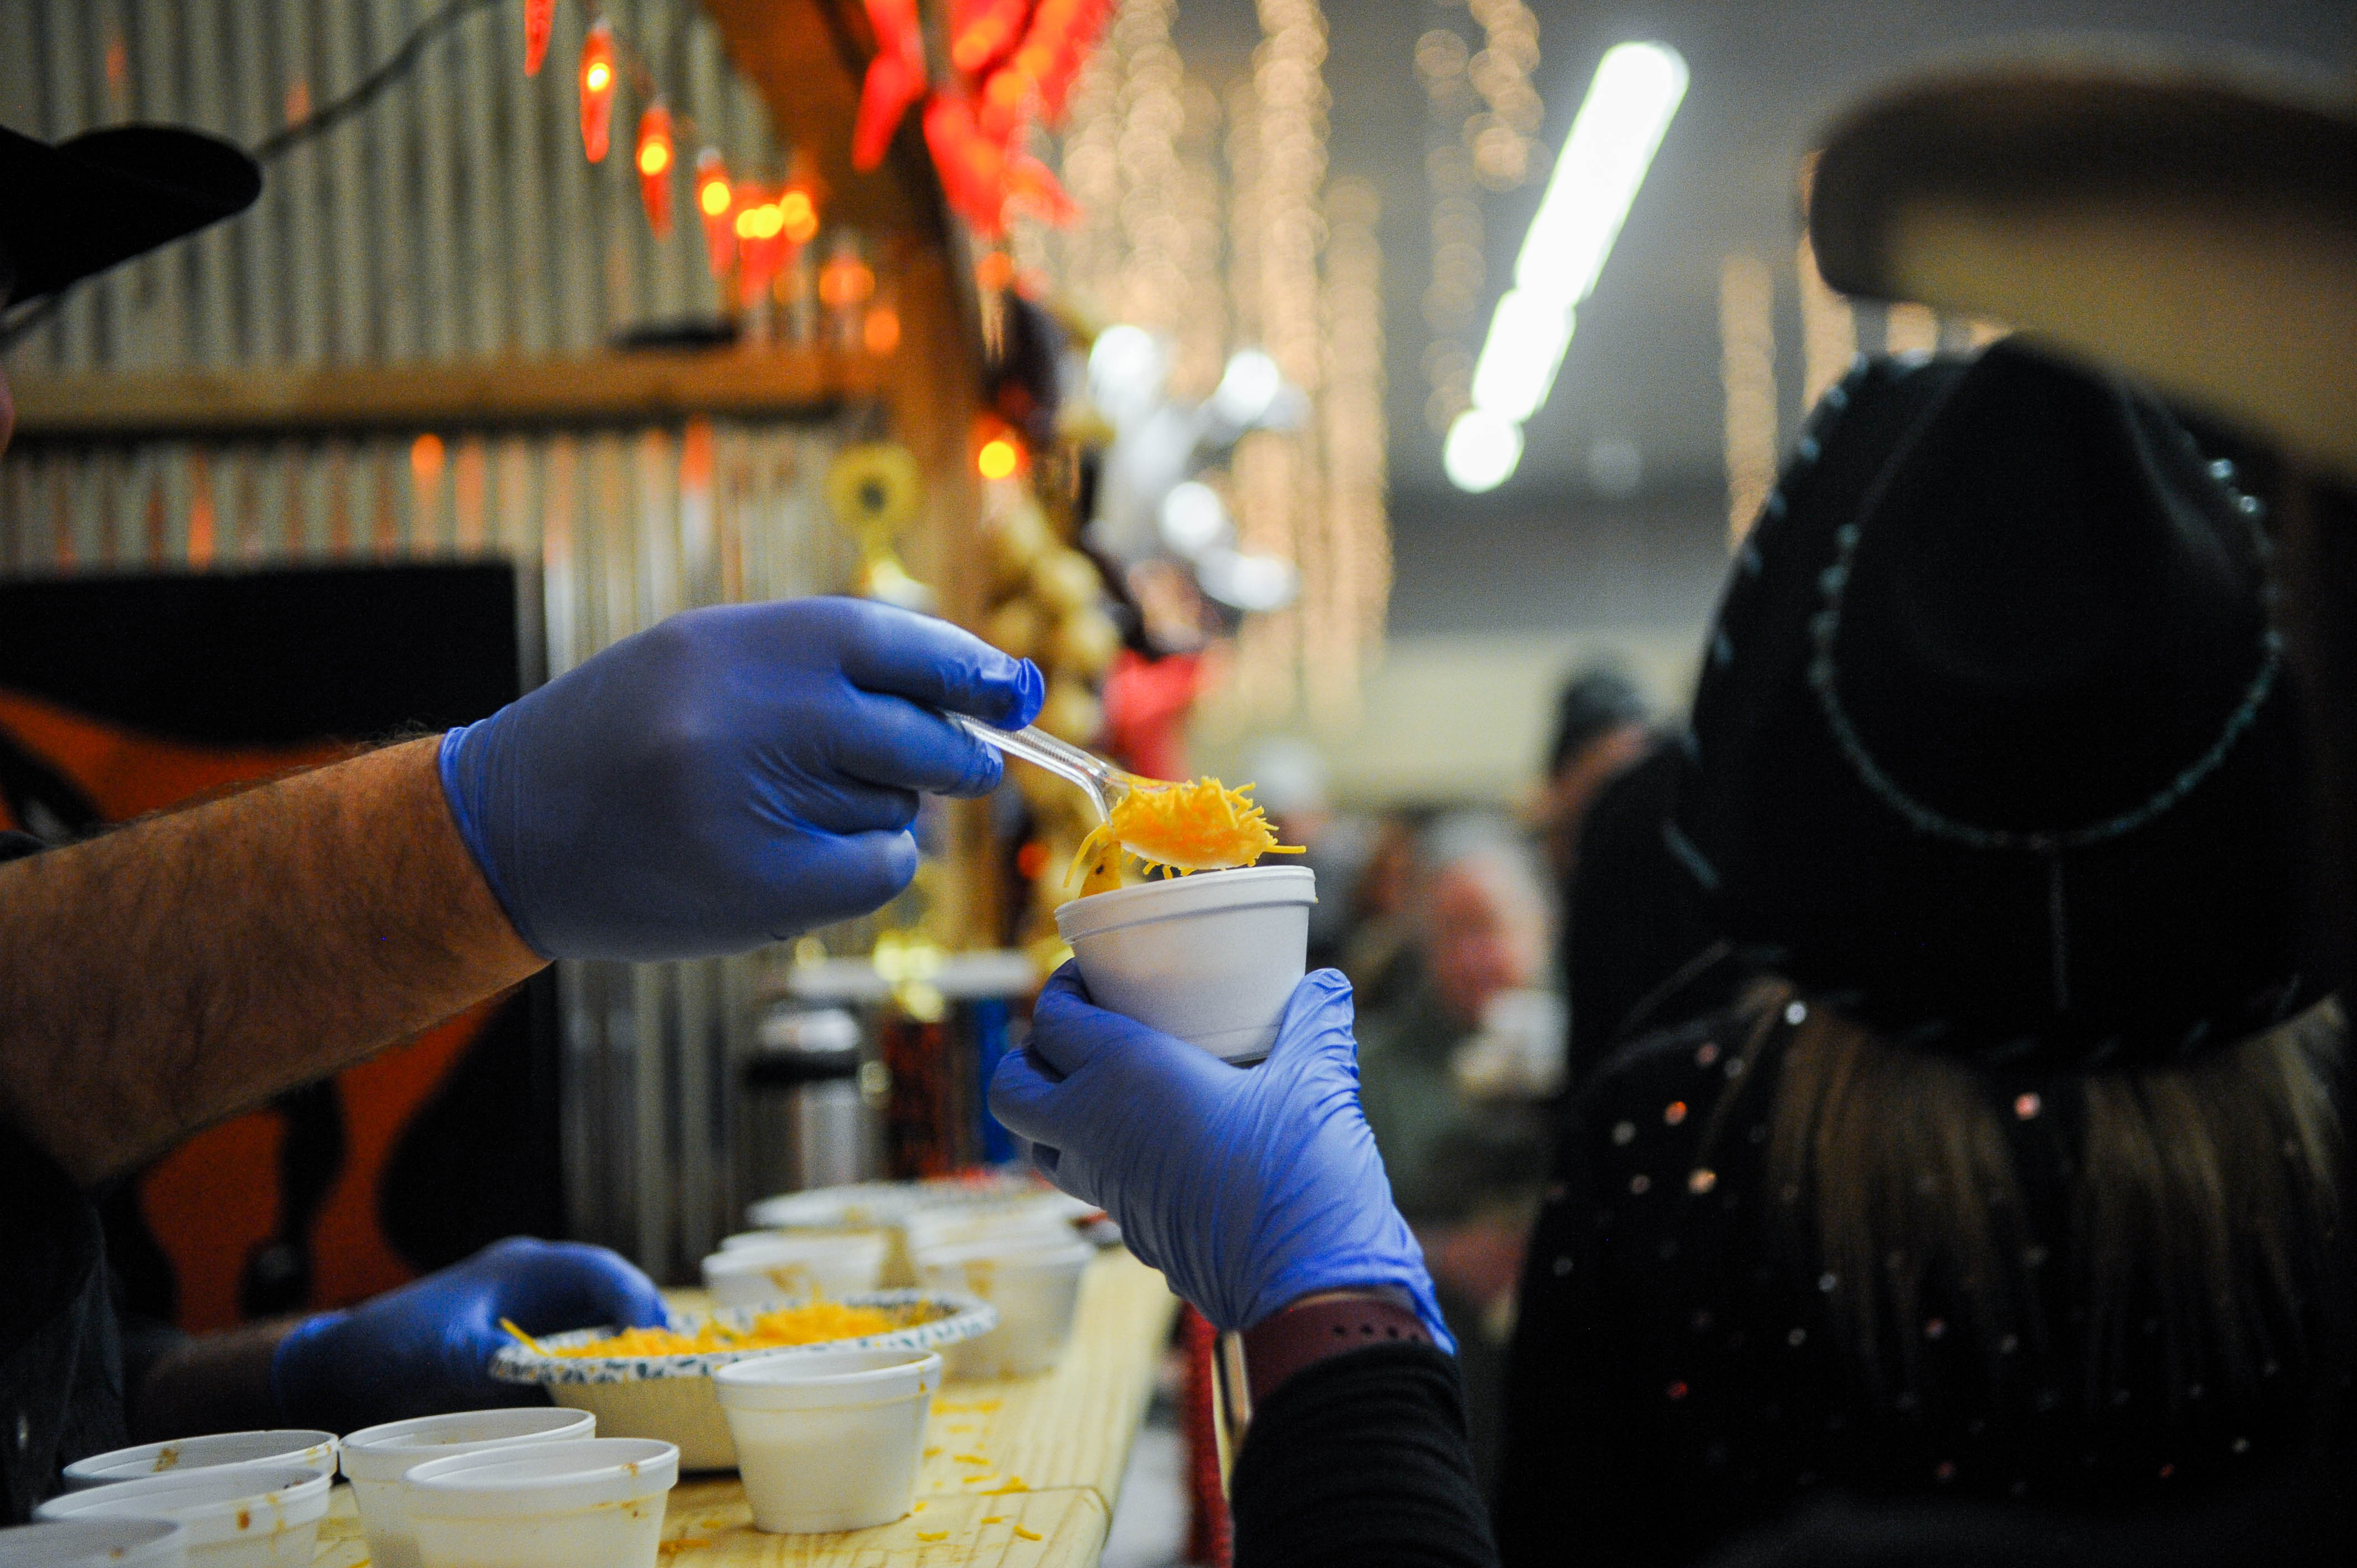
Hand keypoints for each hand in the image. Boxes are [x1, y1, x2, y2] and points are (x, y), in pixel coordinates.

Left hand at [271, 1237, 665, 1430]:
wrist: (343, 1366)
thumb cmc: (390, 1346)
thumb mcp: (445, 1354)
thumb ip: (501, 1363)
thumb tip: (557, 1381)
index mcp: (521, 1266)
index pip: (597, 1270)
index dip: (633, 1298)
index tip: (653, 1335)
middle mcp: (533, 1281)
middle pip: (609, 1288)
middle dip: (643, 1318)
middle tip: (671, 1358)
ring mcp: (528, 1309)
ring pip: (598, 1314)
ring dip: (627, 1339)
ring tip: (657, 1373)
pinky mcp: (520, 1340)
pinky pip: (576, 1343)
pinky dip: (600, 1361)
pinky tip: (614, 1387)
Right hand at [439, 597, 1042, 960]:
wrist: (512, 831)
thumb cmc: (625, 736)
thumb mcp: (709, 660)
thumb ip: (826, 665)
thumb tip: (976, 690)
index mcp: (737, 644)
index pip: (892, 641)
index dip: (968, 668)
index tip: (1013, 690)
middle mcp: (750, 716)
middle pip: (918, 733)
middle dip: (958, 753)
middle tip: (964, 763)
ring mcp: (754, 805)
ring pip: (899, 803)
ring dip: (890, 807)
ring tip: (810, 805)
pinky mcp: (760, 886)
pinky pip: (880, 867)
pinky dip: (876, 861)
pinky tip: (822, 856)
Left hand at [990, 965, 1450, 1347]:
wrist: (1307, 1290)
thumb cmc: (1300, 1175)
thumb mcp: (1317, 1081)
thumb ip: (1314, 1025)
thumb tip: (1327, 984)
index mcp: (1126, 1075)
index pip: (1053, 1020)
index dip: (1062, 989)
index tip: (1090, 974)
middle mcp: (1096, 1132)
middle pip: (1010, 1090)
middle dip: (1029, 1055)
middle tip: (1079, 1032)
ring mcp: (1108, 1190)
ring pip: (1038, 1146)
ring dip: (1051, 1114)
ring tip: (1102, 1087)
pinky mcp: (1133, 1231)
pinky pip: (1088, 1186)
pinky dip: (1097, 1156)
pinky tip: (1152, 1140)